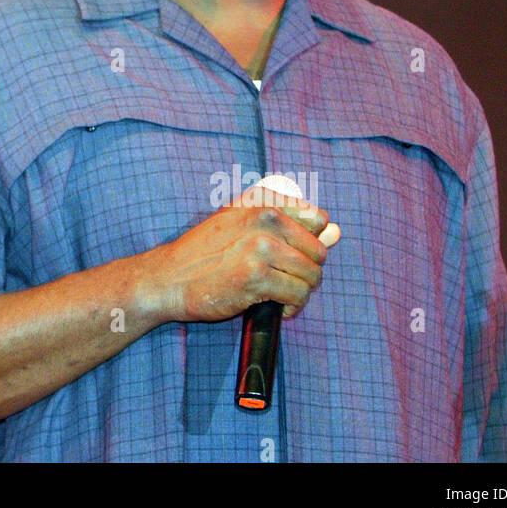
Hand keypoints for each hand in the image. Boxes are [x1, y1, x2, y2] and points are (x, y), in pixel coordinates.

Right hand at [141, 183, 337, 324]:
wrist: (170, 277)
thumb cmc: (206, 253)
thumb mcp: (244, 226)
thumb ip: (293, 226)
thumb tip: (336, 231)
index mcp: (262, 201)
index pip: (317, 217)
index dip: (309, 242)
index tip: (290, 255)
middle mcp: (265, 217)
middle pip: (319, 250)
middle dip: (306, 271)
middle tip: (282, 280)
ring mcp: (261, 246)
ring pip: (312, 275)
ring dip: (300, 292)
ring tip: (278, 294)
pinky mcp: (257, 277)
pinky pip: (298, 295)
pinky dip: (292, 307)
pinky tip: (274, 305)